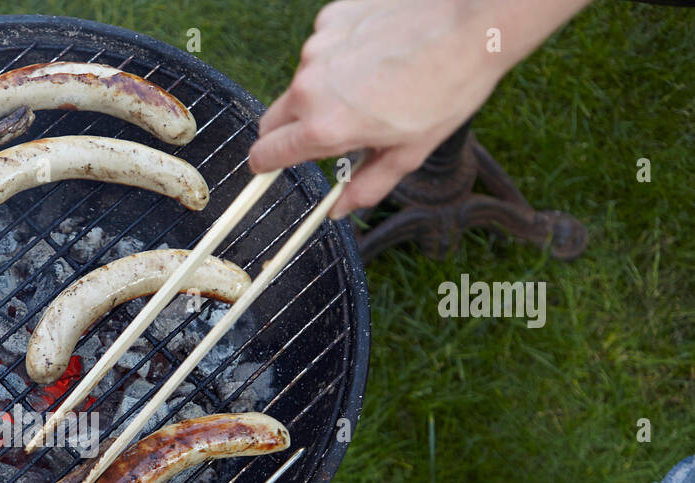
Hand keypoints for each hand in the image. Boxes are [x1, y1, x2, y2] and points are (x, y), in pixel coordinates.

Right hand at [249, 0, 591, 217]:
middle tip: (328, 132)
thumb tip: (339, 209)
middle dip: (290, 132)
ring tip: (372, 84)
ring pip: (303, 81)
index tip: (270, 167)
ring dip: (323, 90)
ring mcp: (318, 47)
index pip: (266, 154)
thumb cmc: (448, 86)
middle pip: (273, 119)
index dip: (266, 165)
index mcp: (325, 126)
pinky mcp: (331, 18)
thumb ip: (366, 186)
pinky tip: (376, 52)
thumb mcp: (409, 151)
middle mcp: (310, 85)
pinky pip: (323, 47)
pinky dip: (341, 55)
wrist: (471, 22)